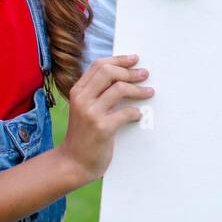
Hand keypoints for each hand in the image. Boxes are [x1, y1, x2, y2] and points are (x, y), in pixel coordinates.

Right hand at [58, 54, 151, 184]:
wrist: (73, 163)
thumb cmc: (83, 135)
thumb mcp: (83, 109)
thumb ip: (95, 93)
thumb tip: (122, 77)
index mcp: (77, 91)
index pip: (99, 65)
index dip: (119, 60)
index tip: (134, 59)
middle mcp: (81, 99)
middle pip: (109, 72)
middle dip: (130, 72)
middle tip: (144, 74)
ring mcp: (91, 113)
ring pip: (119, 89)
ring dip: (138, 90)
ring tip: (149, 92)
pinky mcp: (102, 128)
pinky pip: (125, 112)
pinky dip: (136, 112)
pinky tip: (139, 114)